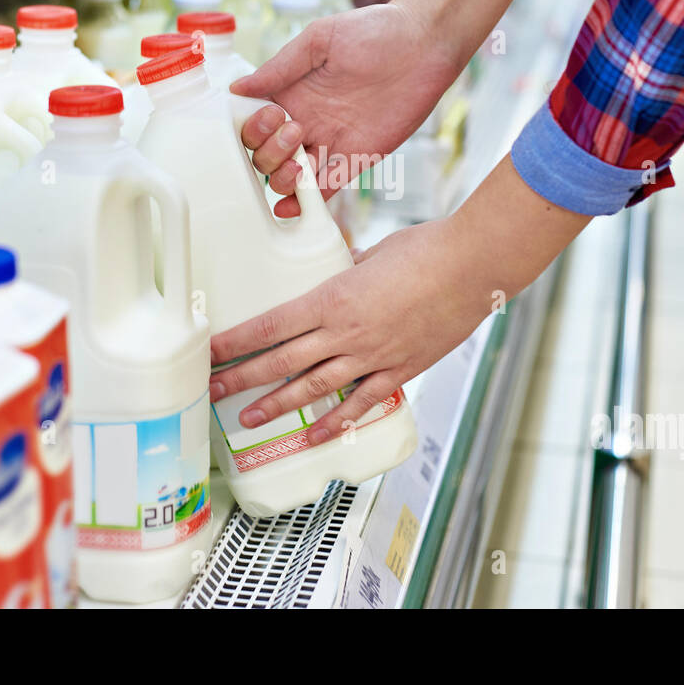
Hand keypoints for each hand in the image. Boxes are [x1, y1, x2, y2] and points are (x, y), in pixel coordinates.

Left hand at [208, 157, 591, 442]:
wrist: (472, 266)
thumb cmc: (426, 250)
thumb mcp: (373, 252)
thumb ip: (350, 266)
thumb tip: (341, 266)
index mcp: (332, 298)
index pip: (270, 325)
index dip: (235, 343)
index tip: (211, 352)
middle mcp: (345, 333)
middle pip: (280, 361)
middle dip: (241, 377)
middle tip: (211, 389)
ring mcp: (371, 356)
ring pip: (313, 387)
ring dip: (277, 404)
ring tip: (247, 417)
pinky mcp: (399, 370)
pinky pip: (360, 403)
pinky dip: (337, 421)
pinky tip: (316, 434)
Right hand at [233, 0, 542, 216]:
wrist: (423, 43)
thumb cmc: (372, 30)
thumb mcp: (318, 40)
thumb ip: (279, 68)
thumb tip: (237, 89)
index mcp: (290, 93)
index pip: (254, 124)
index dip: (253, 127)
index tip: (269, 114)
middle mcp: (305, 121)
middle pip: (266, 155)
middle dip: (270, 151)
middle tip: (294, 128)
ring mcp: (330, 143)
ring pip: (291, 177)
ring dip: (284, 177)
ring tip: (299, 161)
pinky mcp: (357, 158)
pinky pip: (326, 188)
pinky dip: (306, 201)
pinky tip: (291, 206)